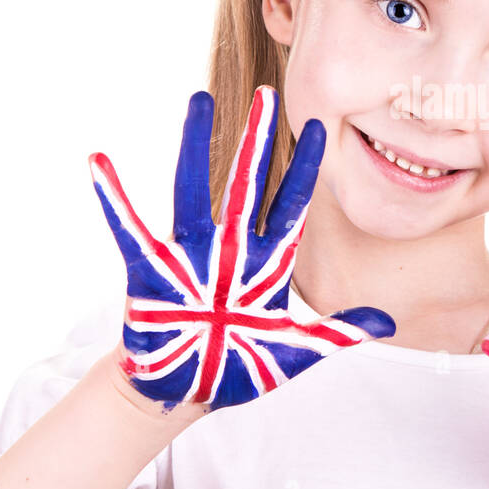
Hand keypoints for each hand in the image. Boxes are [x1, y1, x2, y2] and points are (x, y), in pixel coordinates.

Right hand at [89, 86, 394, 411]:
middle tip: (266, 94)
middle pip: (246, 183)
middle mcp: (229, 248)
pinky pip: (129, 229)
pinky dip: (114, 198)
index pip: (290, 206)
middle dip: (256, 141)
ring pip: (193, 189)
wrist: (188, 394)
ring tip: (198, 98)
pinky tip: (100, 162)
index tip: (318, 125)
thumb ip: (338, 333)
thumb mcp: (295, 352)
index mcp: (266, 264)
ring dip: (194, 144)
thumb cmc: (241, 368)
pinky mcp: (150, 272)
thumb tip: (388, 324)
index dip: (304, 168)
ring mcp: (189, 255)